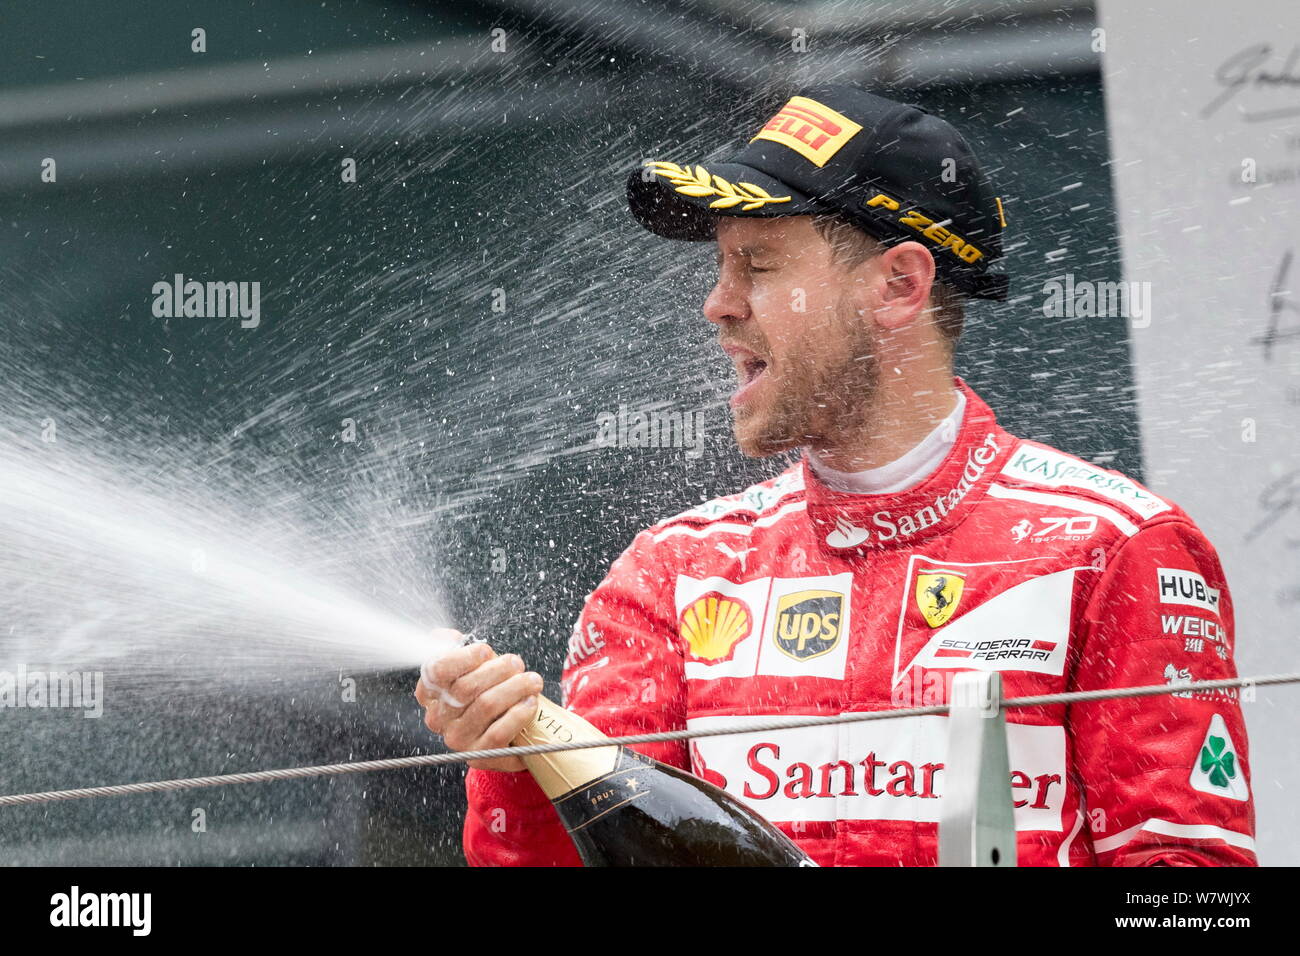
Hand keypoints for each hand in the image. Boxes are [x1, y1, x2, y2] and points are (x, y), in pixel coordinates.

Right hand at [414, 629, 544, 771]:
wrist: (508, 731)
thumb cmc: (488, 692)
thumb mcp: (472, 668)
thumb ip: (457, 650)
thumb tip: (447, 636)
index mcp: (430, 692)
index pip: (436, 670)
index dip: (462, 657)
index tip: (485, 651)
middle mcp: (437, 717)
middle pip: (465, 687)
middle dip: (498, 670)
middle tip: (517, 663)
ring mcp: (456, 739)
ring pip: (485, 706)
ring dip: (514, 688)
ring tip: (531, 681)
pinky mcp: (478, 755)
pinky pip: (499, 732)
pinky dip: (518, 713)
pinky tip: (530, 702)